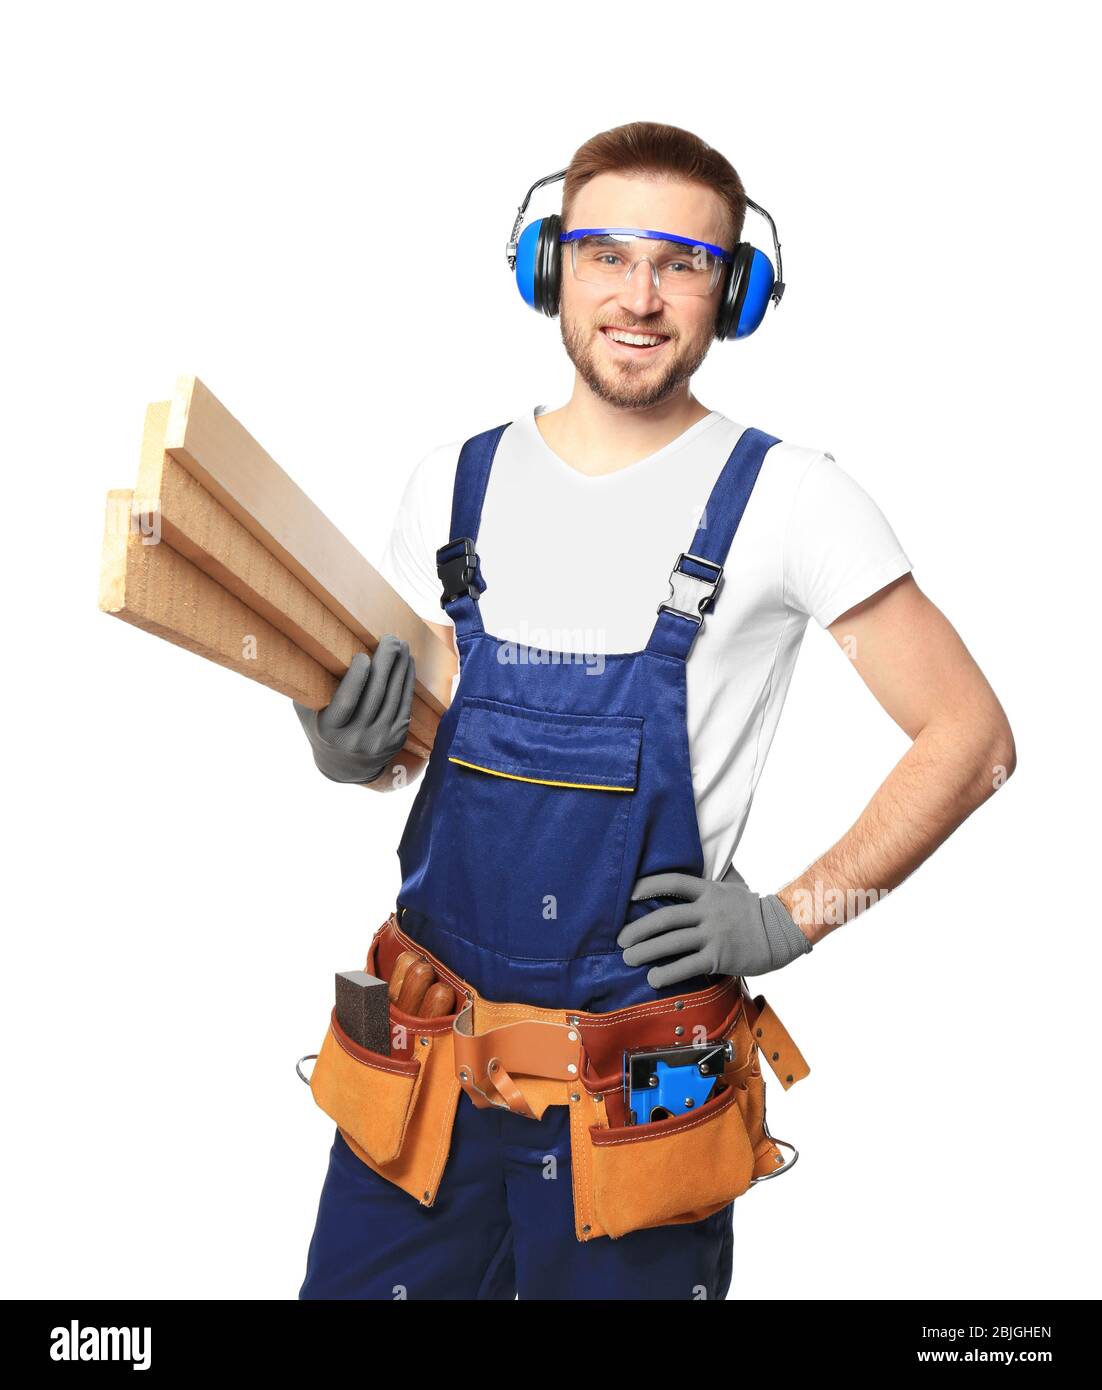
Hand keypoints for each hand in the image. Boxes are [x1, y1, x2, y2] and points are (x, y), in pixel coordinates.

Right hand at [293, 635, 414, 784]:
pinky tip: (407, 664)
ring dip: (400, 668)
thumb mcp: (308, 712)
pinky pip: (405, 705)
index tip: (362, 655)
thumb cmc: (321, 728)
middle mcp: (356, 739)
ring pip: (394, 698)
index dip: (357, 676)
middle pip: (375, 695)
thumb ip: (311, 687)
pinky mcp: (396, 739)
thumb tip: (313, 649)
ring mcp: (379, 740)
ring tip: (402, 645)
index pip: (347, 700)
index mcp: (330, 730)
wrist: (344, 767)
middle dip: (385, 663)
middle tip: (390, 639)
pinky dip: (407, 682)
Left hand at [617, 869, 811, 987]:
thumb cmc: (754, 909)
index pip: (674, 882)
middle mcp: (708, 911)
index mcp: (709, 891)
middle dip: (638, 929)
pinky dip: (667, 973)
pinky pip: (687, 966)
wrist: (781, 932)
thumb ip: (712, 881)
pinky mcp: (719, 957)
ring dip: (646, 952)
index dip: (650, 886)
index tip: (630, 894)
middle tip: (620, 940)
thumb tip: (699, 864)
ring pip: (672, 943)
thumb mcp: (733, 886)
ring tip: (628, 959)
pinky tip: (653, 978)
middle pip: (665, 918)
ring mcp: (713, 935)